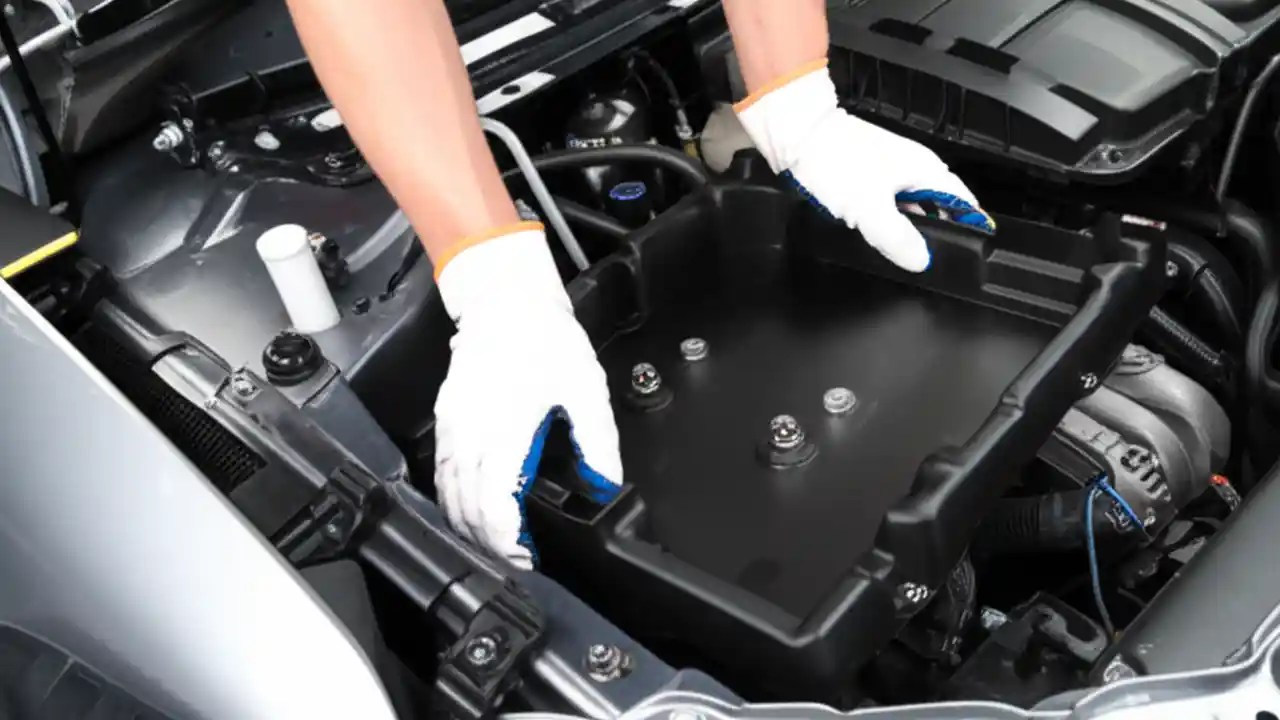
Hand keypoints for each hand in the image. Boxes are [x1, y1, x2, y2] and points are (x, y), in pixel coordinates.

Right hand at [433, 225, 622, 568]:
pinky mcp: (445, 420)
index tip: (528, 555)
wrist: (506, 301)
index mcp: (504, 428)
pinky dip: (454, 500)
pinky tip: (474, 510)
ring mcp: (452, 427)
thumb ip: (597, 443)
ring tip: (498, 542)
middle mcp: (470, 432)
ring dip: (468, 526)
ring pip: (447, 495)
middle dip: (490, 543)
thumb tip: (605, 484)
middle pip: (466, 509)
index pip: (494, 504)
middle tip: (518, 557)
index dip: (508, 540)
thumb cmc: (545, 338)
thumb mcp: (586, 388)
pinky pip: (440, 473)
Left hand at [736, 62, 993, 272]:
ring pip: (910, 208)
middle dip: (941, 233)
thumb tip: (920, 260)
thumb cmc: (833, 158)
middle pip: (938, 207)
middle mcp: (911, 168)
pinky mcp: (864, 178)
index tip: (975, 252)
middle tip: (938, 263)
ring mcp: (887, 172)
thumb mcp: (870, 208)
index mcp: (924, 170)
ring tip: (907, 256)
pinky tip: (876, 238)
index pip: (964, 201)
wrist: (795, 132)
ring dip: (910, 230)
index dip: (973, 226)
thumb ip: (898, 237)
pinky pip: (886, 206)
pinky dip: (887, 223)